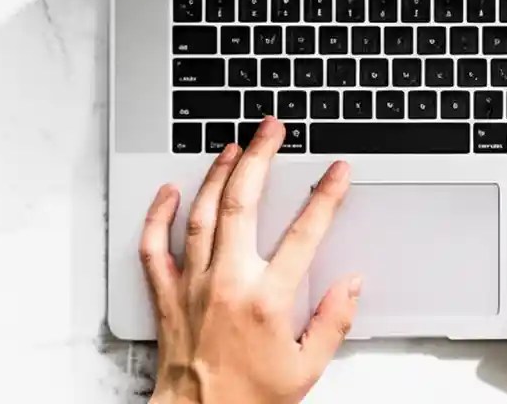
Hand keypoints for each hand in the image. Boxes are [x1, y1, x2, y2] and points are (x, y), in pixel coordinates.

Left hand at [140, 117, 359, 403]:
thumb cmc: (249, 400)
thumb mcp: (307, 368)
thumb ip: (333, 321)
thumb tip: (351, 283)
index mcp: (268, 300)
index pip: (305, 233)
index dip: (326, 196)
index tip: (337, 172)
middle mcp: (228, 283)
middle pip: (244, 203)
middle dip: (260, 157)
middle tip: (272, 129)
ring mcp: (193, 285)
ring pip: (203, 214)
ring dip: (218, 174)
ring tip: (234, 146)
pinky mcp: (166, 295)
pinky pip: (155, 246)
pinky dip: (158, 214)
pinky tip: (169, 190)